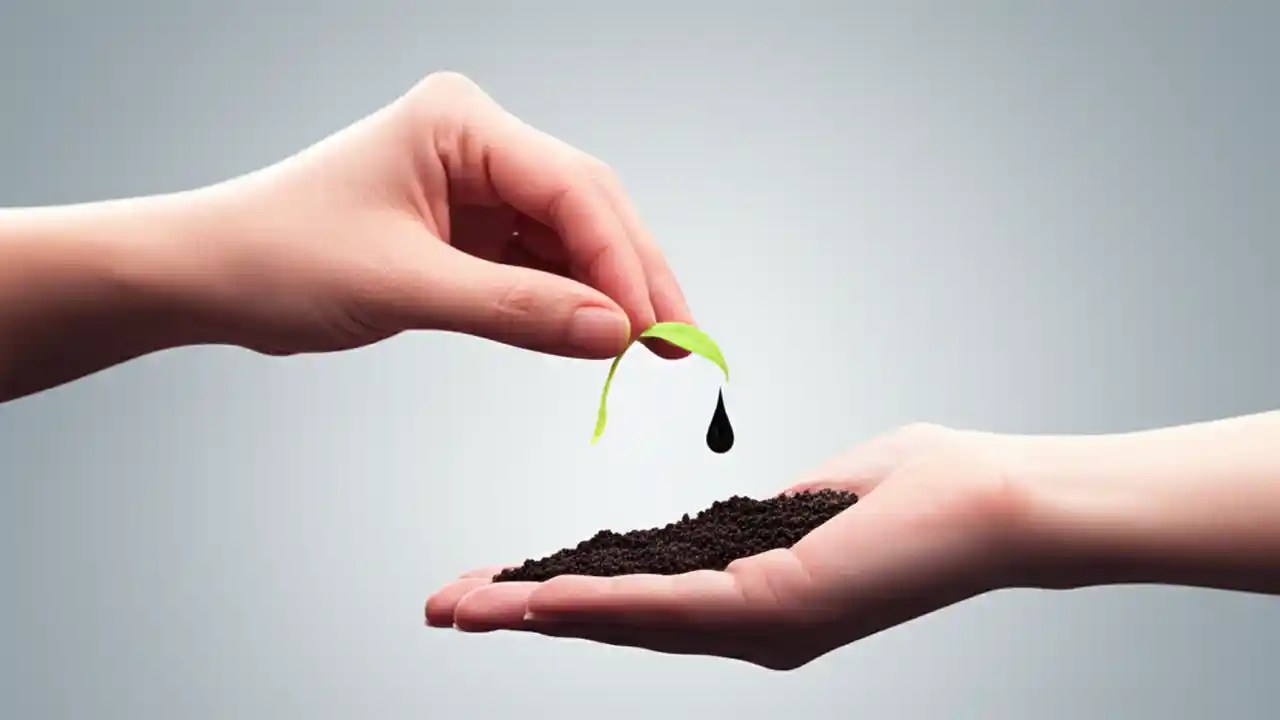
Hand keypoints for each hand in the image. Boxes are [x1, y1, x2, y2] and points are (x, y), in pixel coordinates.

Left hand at [184, 71, 690, 357]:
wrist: (210, 275)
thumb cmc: (279, 256)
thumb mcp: (406, 286)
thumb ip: (516, 310)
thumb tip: (615, 333)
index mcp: (458, 121)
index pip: (569, 187)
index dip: (620, 261)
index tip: (650, 327)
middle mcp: (475, 142)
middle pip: (586, 206)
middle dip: (632, 275)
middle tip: (680, 341)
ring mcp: (475, 184)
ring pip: (570, 237)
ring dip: (608, 292)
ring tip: (655, 348)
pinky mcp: (468, 226)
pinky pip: (537, 263)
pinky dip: (568, 301)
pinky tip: (599, 335)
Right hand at [424, 423, 1034, 669]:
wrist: (998, 504)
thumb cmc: (921, 492)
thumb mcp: (811, 501)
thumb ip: (758, 519)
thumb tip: (725, 520)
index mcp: (751, 599)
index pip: (635, 597)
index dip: (559, 594)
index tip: (496, 587)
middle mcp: (746, 627)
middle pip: (612, 620)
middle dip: (522, 615)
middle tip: (444, 610)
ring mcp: (759, 625)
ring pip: (625, 620)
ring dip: (538, 614)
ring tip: (466, 609)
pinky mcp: (779, 607)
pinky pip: (672, 606)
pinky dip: (602, 603)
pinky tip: (547, 599)